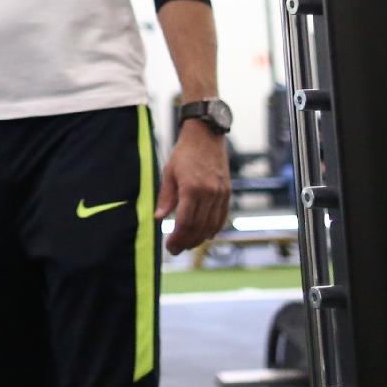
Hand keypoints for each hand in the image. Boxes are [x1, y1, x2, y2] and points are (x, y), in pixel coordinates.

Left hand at [157, 118, 231, 254]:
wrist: (206, 136)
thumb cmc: (184, 154)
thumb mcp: (169, 173)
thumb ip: (165, 198)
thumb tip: (159, 219)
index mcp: (192, 188)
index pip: (186, 222)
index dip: (178, 238)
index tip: (169, 246)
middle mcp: (209, 193)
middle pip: (199, 227)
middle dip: (187, 242)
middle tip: (175, 250)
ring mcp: (221, 193)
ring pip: (212, 225)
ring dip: (199, 239)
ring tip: (187, 244)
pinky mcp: (227, 192)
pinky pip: (222, 217)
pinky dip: (213, 229)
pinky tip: (204, 235)